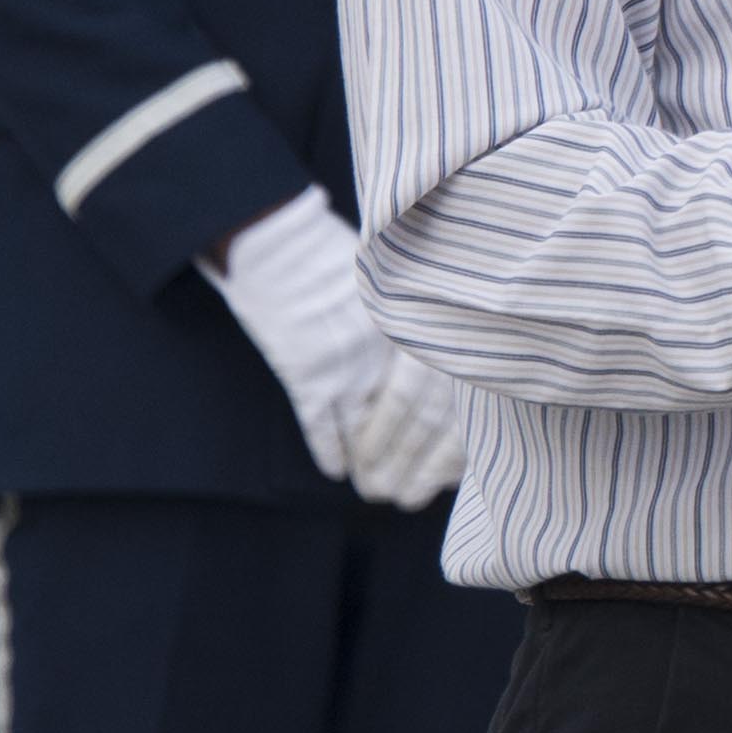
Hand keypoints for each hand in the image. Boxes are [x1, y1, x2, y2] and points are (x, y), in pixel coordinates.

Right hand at [206, 192, 459, 508]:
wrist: (280, 236)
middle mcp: (394, 350)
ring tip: (377, 491)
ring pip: (370, 430)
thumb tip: (448, 364)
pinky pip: (322, 422)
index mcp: (423, 328)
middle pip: (418, 423)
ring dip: (373, 465)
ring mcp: (350, 363)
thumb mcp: (401, 284)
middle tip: (410, 496)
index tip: (452, 471)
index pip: (451, 400)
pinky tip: (335, 469)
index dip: (451, 443)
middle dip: (414, 465)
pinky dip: (329, 448)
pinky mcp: (307, 371)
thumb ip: (424, 325)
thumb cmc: (340, 254)